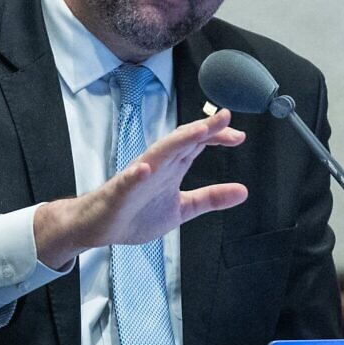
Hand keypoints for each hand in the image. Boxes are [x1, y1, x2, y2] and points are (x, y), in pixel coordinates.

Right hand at [35, 109, 246, 268]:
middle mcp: (158, 165)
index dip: (218, 136)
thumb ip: (210, 198)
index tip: (239, 135)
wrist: (101, 228)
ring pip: (159, 153)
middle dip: (203, 128)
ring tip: (198, 131)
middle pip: (183, 140)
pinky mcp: (120, 192)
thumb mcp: (183, 208)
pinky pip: (128, 181)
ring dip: (178, 140)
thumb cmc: (137, 213)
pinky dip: (137, 174)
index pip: (197, 144)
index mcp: (172, 167)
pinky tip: (145, 169)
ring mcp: (138, 176)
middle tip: (225, 116)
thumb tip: (242, 191)